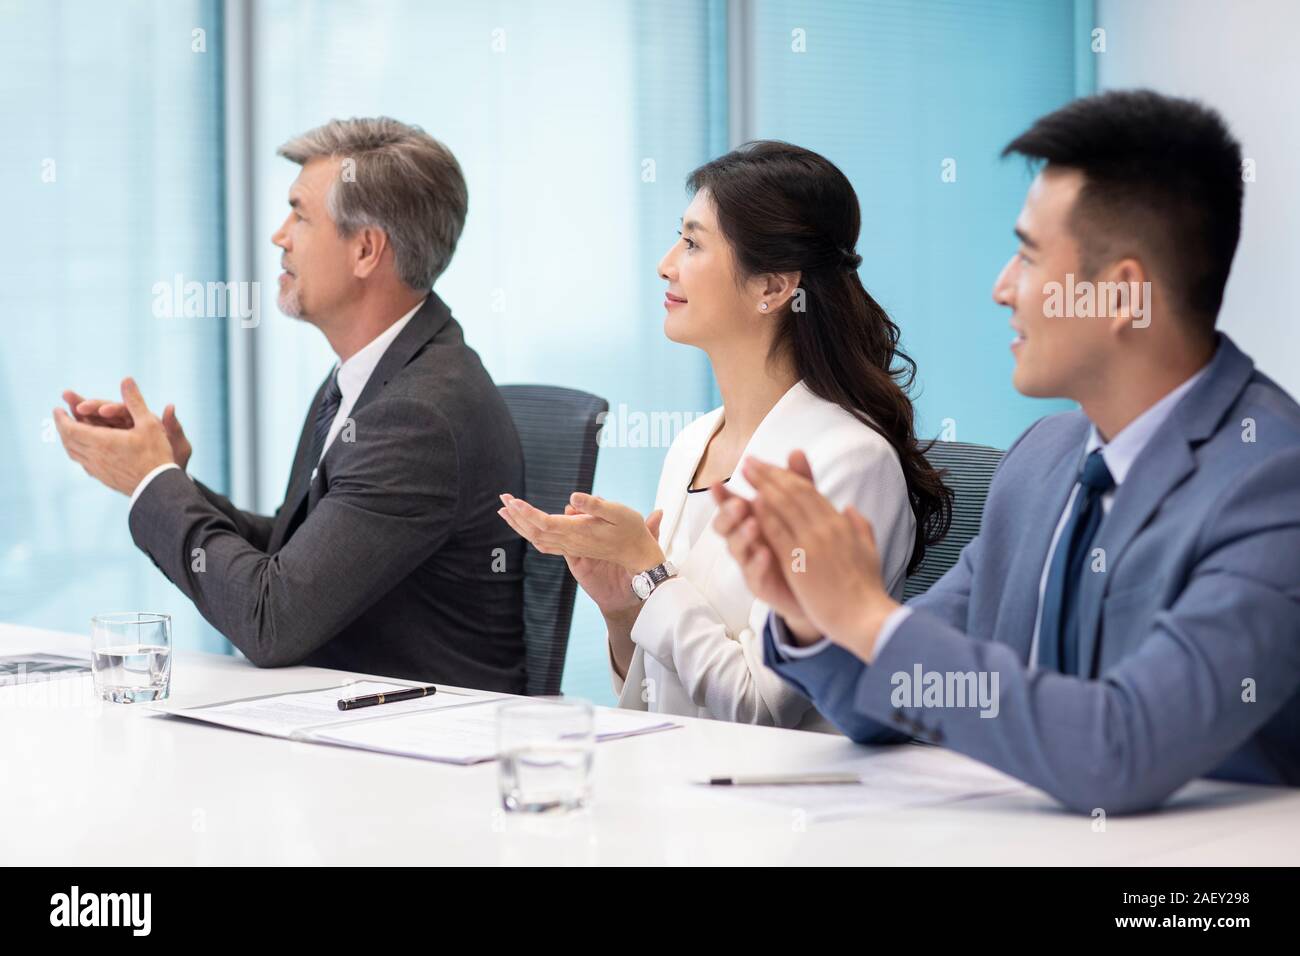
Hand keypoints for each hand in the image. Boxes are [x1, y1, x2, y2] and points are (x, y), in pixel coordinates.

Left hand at [53, 378, 177, 495]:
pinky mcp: (104, 478)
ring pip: (74, 453)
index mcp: (102, 441)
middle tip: (60, 417)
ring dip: (68, 440)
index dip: (61, 418)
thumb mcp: (150, 424)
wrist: (159, 488)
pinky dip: (78, 452)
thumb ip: (135, 401)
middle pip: (68, 440)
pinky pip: (83, 463)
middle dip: (62, 427)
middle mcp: (94, 456)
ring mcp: (98, 469)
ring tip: (69, 431)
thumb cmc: (156, 455)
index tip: (57, 409)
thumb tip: (126, 379)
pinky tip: (84, 450)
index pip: (70, 428)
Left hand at [496, 492, 664, 573]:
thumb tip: (571, 498)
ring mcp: (570, 546)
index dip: (526, 512)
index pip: (544, 522)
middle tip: (502, 498)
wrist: (637, 554)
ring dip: (519, 524)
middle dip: (516, 515)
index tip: (512, 500)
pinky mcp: (572, 547)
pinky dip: (530, 533)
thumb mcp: (618, 512)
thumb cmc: (631, 530)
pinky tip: (525, 526)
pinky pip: (545, 543)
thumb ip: (594, 506)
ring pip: (537, 538)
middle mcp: (570, 541)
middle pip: (534, 531)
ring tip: (505, 510)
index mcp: (578, 530)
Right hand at [561, 508, 663, 622]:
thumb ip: (652, 531)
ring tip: (558, 515)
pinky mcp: (578, 564)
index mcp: (609, 533)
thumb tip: (659, 512)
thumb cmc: (639, 569)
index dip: (594, 506)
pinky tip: (542, 536)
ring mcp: (584, 550)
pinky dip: (551, 543)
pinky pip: (563, 551)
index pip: (598, 515)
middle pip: (578, 521)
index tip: (594, 500)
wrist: (633, 594)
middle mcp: (594, 539)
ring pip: (567, 534)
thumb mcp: (648, 549)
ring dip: (558, 524)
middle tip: (571, 507)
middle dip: (573, 513)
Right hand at [710, 464, 819, 642]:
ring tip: (753, 526)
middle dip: (727, 514)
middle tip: (739, 505)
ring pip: (735, 548)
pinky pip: (753, 574)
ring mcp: (750, 562)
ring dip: (742, 536)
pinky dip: (757, 563)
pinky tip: (765, 555)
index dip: (721, 495)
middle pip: (724, 525)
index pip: (730, 503)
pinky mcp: (760, 584)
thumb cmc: (801, 540)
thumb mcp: (802, 507)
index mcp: (751, 518)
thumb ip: (797, 482)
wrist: (818, 583)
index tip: (717, 484)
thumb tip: (796, 450)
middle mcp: (745, 539)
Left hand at [741, 451, 899, 661]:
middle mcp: (827, 527)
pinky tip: (752, 502)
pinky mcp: (802, 561)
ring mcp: (814, 543)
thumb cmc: (866, 588)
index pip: (810, 492)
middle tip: (750, 461)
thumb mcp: (869, 550)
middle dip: (770, 474)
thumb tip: (850, 508)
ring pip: (785, 506)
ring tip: (746, 472)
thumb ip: (859, 526)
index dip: (787, 476)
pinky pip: (780, 532)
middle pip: (794, 492)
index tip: (770, 466)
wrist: (866, 617)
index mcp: (840, 524)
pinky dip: (766, 515)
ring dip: (763, 486)